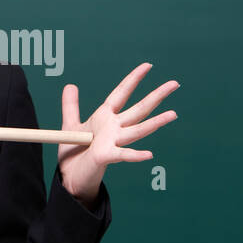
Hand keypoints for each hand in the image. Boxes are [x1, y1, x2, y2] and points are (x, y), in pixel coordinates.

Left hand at [58, 62, 178, 206]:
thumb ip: (71, 105)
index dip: (134, 79)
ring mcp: (112, 142)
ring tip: (173, 114)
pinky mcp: (106, 156)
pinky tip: (149, 155)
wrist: (68, 177)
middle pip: (138, 109)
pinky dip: (135, 155)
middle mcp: (113, 128)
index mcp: (105, 117)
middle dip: (156, 96)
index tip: (148, 65)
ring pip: (137, 130)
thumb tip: (70, 85)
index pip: (122, 93)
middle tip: (175, 84)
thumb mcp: (70, 124)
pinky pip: (123, 155)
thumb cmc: (72, 153)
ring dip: (155, 122)